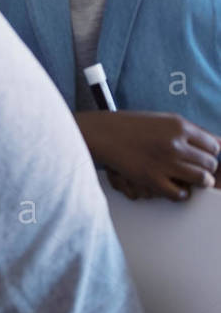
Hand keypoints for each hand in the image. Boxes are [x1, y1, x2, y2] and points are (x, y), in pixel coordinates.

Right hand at [77, 110, 219, 200]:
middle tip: (197, 169)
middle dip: (206, 168)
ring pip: (201, 179)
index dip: (211, 153)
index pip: (214, 146)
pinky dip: (181, 194)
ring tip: (193, 180)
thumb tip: (218, 143)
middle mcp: (175, 144)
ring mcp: (164, 162)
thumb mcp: (164, 119)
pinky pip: (180, 193)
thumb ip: (191, 130)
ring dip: (200, 181)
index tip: (203, 156)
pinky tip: (175, 187)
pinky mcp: (152, 178)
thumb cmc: (132, 125)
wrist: (103, 133)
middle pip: (210, 163)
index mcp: (179, 126)